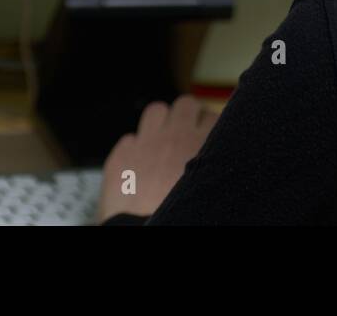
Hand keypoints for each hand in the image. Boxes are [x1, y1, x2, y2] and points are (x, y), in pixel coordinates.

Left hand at [98, 94, 217, 221]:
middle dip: (187, 115)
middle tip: (186, 132)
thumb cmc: (182, 218)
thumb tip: (214, 164)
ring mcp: (146, 143)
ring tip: (161, 140)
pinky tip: (137, 164)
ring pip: (156, 111)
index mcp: (202, 145)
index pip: (212, 117)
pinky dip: (133, 149)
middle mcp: (176, 137)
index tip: (207, 135)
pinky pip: (129, 139)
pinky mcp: (121, 155)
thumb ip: (212, 167)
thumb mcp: (209, 190)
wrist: (148, 232)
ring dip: (160, 123)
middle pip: (186, 105)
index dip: (209, 127)